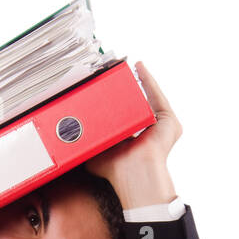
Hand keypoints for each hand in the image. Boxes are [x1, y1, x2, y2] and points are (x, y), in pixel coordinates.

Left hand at [85, 61, 180, 207]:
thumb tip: (70, 139)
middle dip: (126, 88)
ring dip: (138, 81)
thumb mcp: (93, 154)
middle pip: (136, 103)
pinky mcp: (168, 120)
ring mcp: (159, 126)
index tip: (105, 88)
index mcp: (131, 139)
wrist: (132, 171)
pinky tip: (139, 67)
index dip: (114, 101)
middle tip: (115, 72)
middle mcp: (146, 132)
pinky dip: (149, 79)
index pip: (123, 114)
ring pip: (148, 97)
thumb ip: (85, 145)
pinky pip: (156, 94)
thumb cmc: (115, 169)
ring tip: (126, 67)